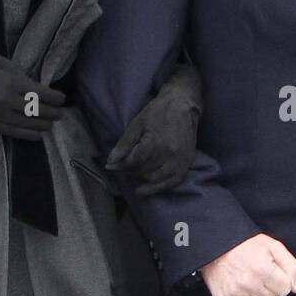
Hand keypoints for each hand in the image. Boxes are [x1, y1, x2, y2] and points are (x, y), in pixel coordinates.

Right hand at [0, 43, 63, 139]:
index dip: (55, 98)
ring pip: (29, 124)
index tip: (62, 98)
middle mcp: (8, 100)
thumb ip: (13, 69)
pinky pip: (14, 133)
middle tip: (60, 113)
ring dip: (44, 125)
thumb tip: (28, 79)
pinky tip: (38, 136)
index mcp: (11, 82)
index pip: (42, 94)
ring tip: (52, 124)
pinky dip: (29, 135)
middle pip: (39, 111)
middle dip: (53, 113)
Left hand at [108, 62, 202, 194]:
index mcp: (155, 143)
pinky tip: (143, 190)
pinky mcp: (185, 164)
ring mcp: (179, 161)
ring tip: (132, 173)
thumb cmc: (158, 112)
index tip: (110, 166)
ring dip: (140, 178)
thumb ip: (124, 144)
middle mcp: (168, 155)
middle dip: (128, 170)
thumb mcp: (137, 124)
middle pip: (142, 171)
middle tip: (120, 167)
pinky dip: (156, 189)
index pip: (132, 162)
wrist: (183, 105)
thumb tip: (111, 161)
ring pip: (154, 178)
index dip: (119, 165)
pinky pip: (170, 183)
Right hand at [200, 233, 295, 295]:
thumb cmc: (247, 245)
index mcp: (262, 269)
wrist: (216, 245)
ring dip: (259, 295)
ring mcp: (234, 292)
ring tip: (251, 279)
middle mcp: (247, 283)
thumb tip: (295, 289)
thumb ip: (290, 266)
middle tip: (262, 275)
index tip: (274, 272)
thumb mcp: (273, 247)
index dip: (282, 280)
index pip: (285, 289)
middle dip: (272, 288)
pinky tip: (241, 285)